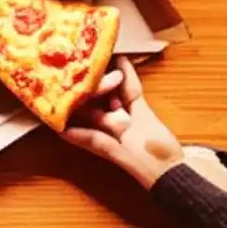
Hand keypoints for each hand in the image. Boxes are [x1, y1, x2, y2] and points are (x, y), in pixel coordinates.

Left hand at [62, 56, 184, 188]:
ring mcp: (125, 115)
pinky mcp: (142, 110)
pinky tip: (122, 60)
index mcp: (96, 134)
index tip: (57, 86)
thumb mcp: (111, 150)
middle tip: (76, 66)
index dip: (69, 101)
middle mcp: (108, 124)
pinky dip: (128, 76)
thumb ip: (91, 139)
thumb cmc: (140, 163)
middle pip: (93, 100)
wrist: (169, 168)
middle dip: (84, 86)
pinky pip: (132, 90)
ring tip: (94, 59)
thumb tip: (61, 131)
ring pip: (111, 91)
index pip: (78, 113)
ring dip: (104, 77)